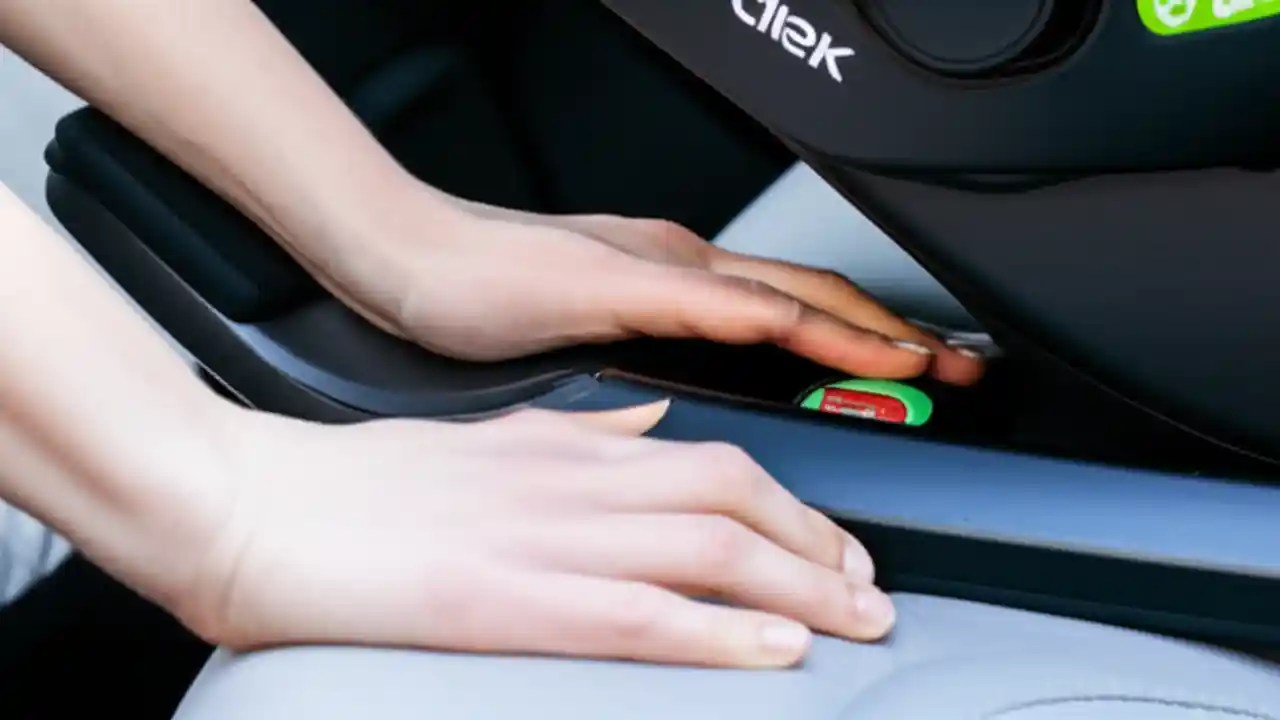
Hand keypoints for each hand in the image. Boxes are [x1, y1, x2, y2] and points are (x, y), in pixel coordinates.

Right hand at [169, 402, 894, 668]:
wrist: (251, 505)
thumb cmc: (353, 485)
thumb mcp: (480, 441)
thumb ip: (573, 434)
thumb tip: (642, 426)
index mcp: (561, 446)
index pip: (708, 460)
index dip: (789, 502)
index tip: (828, 539)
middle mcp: (568, 481)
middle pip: (732, 500)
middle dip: (817, 544)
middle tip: (869, 585)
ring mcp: (541, 538)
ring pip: (706, 550)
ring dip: (798, 587)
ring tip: (856, 619)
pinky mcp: (505, 599)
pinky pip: (638, 613)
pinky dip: (716, 631)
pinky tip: (772, 652)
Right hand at [337, 191, 984, 385]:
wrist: (411, 263)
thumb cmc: (489, 301)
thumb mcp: (594, 340)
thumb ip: (648, 364)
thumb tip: (681, 406)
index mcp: (681, 282)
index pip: (798, 310)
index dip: (870, 339)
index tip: (924, 372)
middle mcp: (683, 268)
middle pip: (813, 299)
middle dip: (895, 337)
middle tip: (962, 370)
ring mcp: (652, 271)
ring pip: (778, 299)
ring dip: (855, 332)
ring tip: (921, 363)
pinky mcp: (610, 286)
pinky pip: (702, 304)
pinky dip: (764, 320)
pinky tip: (806, 336)